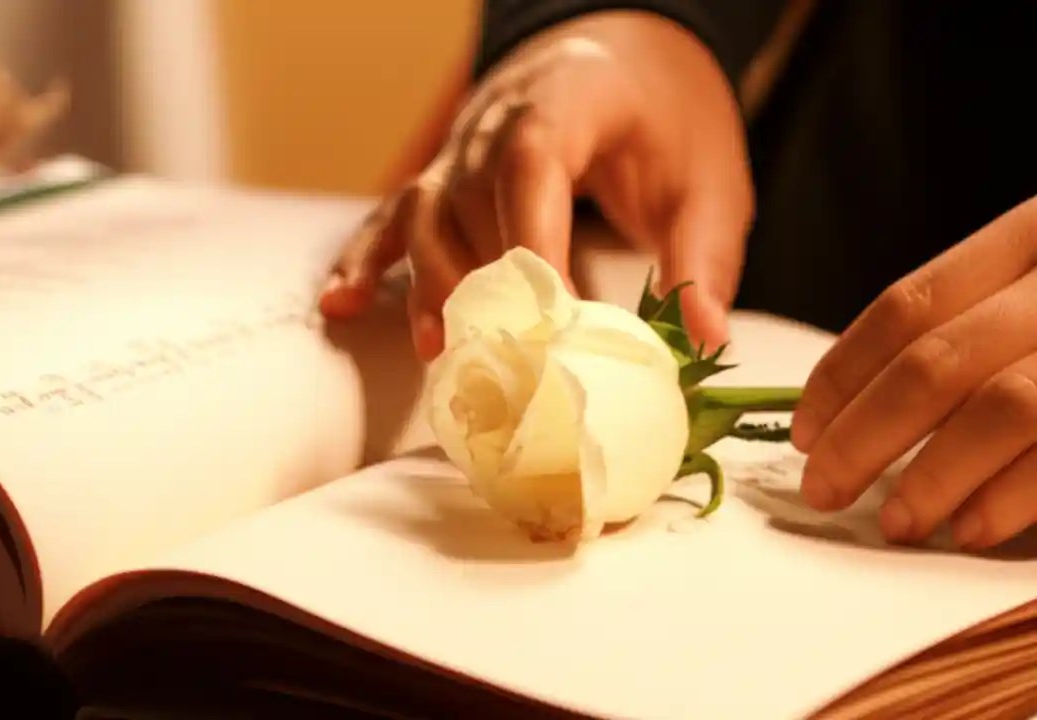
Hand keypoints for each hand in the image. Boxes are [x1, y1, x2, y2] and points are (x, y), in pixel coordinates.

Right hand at [318, 11, 752, 360]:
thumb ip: (702, 257)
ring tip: (442, 350)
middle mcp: (497, 118)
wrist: (622, 58)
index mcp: (570, 98)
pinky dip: (365, 259)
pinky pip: (393, 216)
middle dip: (483, 286)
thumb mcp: (709, 180)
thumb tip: (704, 338)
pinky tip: (341, 303)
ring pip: (426, 215)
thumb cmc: (666, 120)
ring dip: (432, 286)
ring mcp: (458, 148)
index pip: (532, 164)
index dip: (531, 240)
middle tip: (505, 364)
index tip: (551, 316)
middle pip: (469, 200)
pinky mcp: (440, 178)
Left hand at [793, 195, 1036, 549]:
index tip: (804, 430)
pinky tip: (971, 528)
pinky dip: (1015, 494)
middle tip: (822, 490)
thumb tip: (855, 407)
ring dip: (933, 475)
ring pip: (1002, 406)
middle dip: (865, 435)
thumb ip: (973, 322)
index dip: (843, 373)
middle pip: (937, 362)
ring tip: (892, 521)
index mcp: (1035, 233)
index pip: (907, 306)